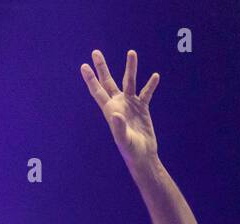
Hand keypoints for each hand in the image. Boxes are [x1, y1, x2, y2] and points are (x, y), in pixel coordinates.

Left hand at [80, 49, 159, 167]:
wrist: (143, 155)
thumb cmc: (130, 150)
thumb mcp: (123, 139)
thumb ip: (118, 127)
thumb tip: (116, 114)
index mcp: (110, 110)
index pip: (98, 91)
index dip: (90, 79)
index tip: (84, 65)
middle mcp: (118, 104)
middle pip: (108, 81)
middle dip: (102, 67)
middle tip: (95, 52)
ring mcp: (130, 104)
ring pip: (129, 82)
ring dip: (131, 68)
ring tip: (132, 52)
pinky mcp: (142, 108)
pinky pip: (146, 93)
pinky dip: (151, 85)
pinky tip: (155, 76)